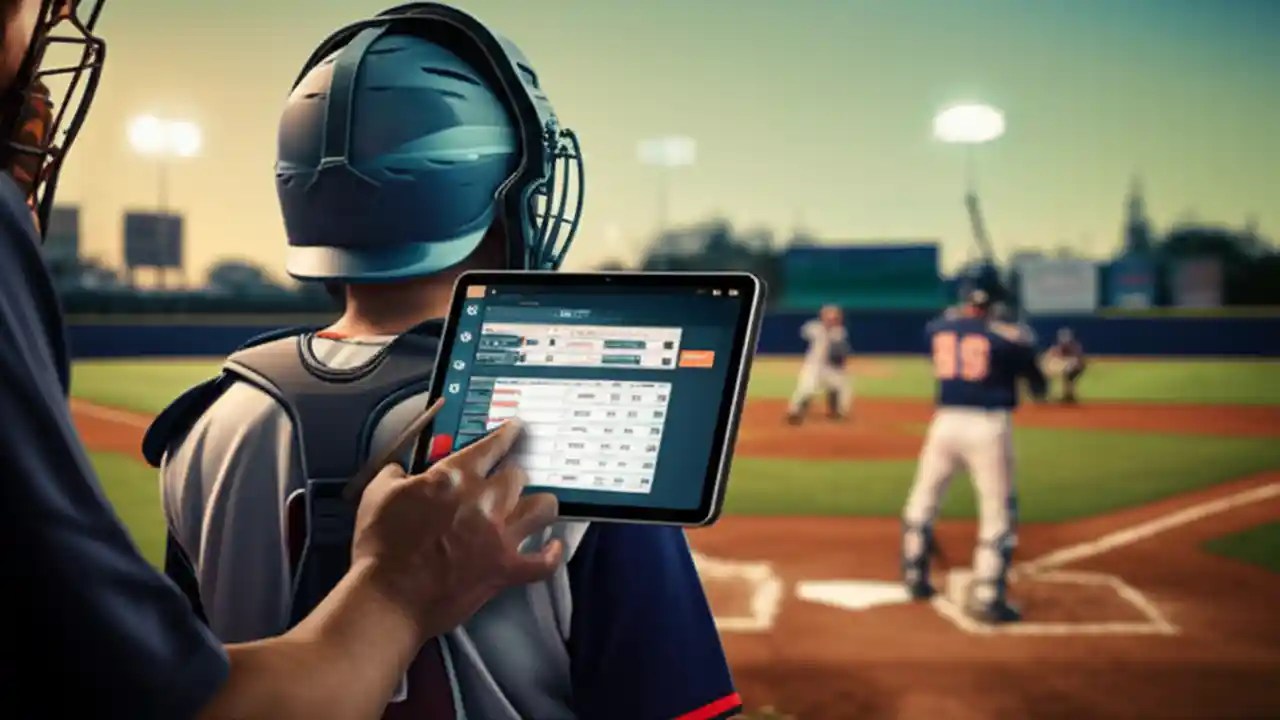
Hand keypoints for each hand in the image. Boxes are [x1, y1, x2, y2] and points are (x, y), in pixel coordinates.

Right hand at [350, 401, 562, 639]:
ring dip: (538, 506)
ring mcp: (500, 535)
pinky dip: (552, 554)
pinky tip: (553, 548)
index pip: (493, 445)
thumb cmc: (380, 546)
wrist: (388, 595)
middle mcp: (485, 499)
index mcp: (455, 476)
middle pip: (519, 475)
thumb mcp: (377, 495)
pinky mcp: (506, 569)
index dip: (508, 435)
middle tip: (507, 483)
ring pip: (543, 508)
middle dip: (513, 477)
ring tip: (534, 508)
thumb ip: (395, 474)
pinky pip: (545, 561)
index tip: (517, 429)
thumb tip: (401, 470)